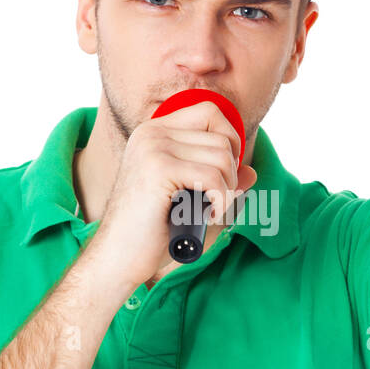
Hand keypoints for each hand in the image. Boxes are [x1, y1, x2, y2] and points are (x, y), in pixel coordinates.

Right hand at [88, 100, 257, 289]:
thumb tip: (252, 172)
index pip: (210, 112)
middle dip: (231, 175)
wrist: (117, 257)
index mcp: (155, 132)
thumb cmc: (152, 231)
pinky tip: (206, 217)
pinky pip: (214, 178)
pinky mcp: (159, 169)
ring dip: (227, 191)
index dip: (230, 140)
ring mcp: (154, 148)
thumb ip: (217, 179)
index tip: (223, 175)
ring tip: (210, 211)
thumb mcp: (188, 199)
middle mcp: (152, 133)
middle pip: (222, 137)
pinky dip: (220, 202)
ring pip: (223, 158)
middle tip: (215, 201)